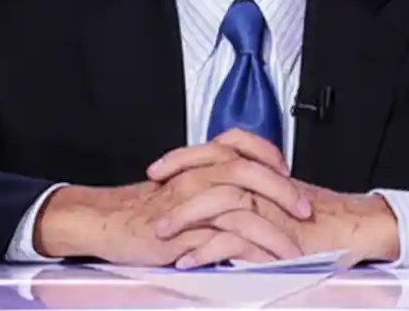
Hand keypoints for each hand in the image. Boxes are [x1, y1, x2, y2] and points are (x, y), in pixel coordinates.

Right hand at [35, 132, 313, 265]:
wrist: (104, 220)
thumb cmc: (142, 207)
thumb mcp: (179, 187)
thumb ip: (208, 183)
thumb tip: (241, 192)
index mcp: (198, 161)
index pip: (242, 144)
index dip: (269, 155)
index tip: (288, 171)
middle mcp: (196, 175)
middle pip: (248, 171)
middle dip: (282, 190)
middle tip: (305, 209)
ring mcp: (190, 202)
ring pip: (241, 203)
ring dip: (272, 227)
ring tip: (292, 247)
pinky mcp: (183, 231)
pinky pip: (223, 238)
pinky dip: (247, 251)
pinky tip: (263, 264)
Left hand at [148, 130, 399, 267]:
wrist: (358, 228)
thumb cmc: (322, 217)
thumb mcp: (281, 197)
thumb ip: (252, 191)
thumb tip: (214, 194)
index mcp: (264, 171)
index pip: (220, 148)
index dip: (186, 155)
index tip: (158, 168)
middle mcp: (266, 184)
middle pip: (215, 169)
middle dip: (177, 181)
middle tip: (152, 195)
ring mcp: (271, 209)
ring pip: (221, 201)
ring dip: (186, 219)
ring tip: (162, 235)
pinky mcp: (277, 238)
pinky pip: (236, 240)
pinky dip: (208, 250)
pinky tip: (189, 260)